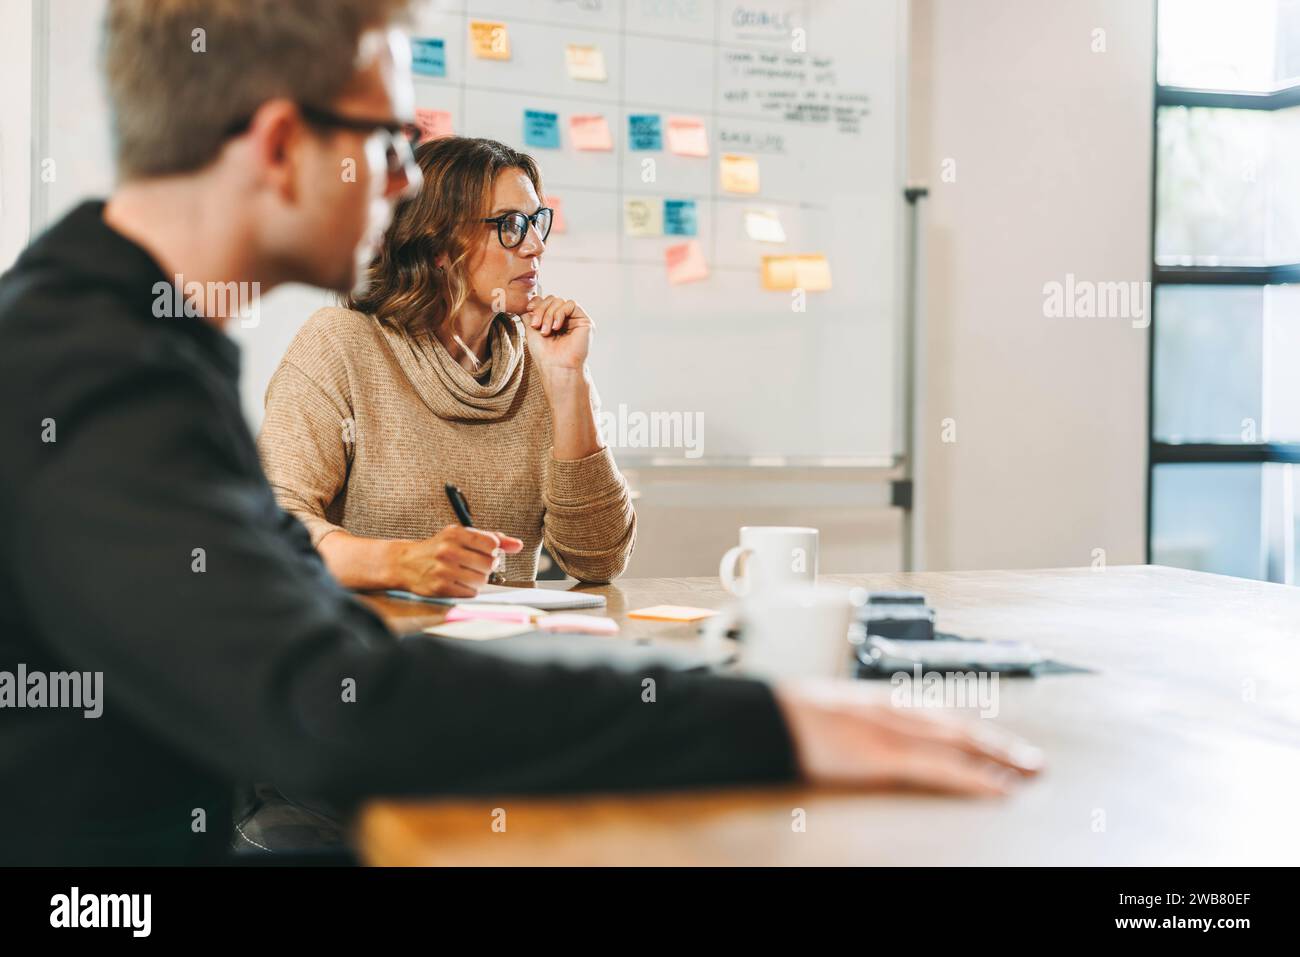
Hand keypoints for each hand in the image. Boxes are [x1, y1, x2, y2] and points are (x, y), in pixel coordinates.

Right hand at [391, 525, 523, 597]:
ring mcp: (444, 570)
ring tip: (466, 574)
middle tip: (474, 564)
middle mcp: (449, 551)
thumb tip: (518, 545)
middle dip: (486, 566)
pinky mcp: (440, 588)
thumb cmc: (439, 548)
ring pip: (481, 580)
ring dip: (479, 579)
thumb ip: (491, 538)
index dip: (493, 550)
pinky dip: (469, 590)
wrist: (406, 563)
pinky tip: (459, 582)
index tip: (485, 552)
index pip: (492, 543)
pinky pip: (470, 593)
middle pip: (489, 564)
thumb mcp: (461, 536)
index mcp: (456, 534)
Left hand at [523, 294, 592, 374]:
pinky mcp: (584, 321)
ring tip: (546, 330)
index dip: (537, 303)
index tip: (529, 310)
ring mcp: (575, 320)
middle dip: (541, 310)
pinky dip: (560, 313)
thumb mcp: (531, 329)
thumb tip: (529, 300)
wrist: (555, 367)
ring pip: (559, 301)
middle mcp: (566, 319)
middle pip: (552, 299)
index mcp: (554, 320)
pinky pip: (571, 304)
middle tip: (536, 325)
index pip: (546, 301)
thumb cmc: (544, 354)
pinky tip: (556, 327)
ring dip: (549, 314)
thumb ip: (530, 314)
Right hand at [774, 680, 1043, 795]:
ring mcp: (892, 731)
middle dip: (999, 744)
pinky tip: (997, 789)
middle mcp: (894, 710)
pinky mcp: (886, 755)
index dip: (975, 731)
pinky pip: (941, 769)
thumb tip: (862, 738)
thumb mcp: (828, 715)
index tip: (999, 744)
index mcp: (880, 702)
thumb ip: (854, 725)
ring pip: (961, 744)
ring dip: (999, 758)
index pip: (940, 717)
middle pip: (960, 728)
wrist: (763, 716)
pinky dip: (974, 778)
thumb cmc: (786, 717)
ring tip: (1028, 772)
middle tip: (1033, 761)